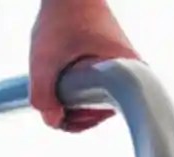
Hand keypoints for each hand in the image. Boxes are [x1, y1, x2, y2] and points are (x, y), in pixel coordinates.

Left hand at [29, 0, 139, 131]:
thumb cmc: (62, 18)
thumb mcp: (44, 59)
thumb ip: (43, 94)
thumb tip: (54, 121)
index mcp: (126, 68)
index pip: (111, 111)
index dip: (84, 120)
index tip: (65, 115)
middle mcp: (130, 69)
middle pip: (102, 110)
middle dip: (74, 112)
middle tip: (53, 102)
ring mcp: (120, 68)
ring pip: (96, 101)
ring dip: (73, 102)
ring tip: (56, 88)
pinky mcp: (110, 66)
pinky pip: (95, 90)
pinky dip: (75, 92)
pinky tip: (61, 85)